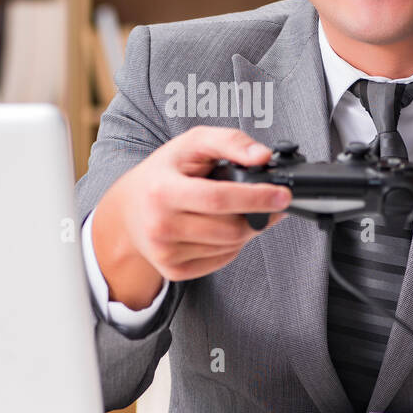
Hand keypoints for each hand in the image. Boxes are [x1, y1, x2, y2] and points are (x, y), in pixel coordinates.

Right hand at [92, 126, 291, 307]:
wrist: (129, 210)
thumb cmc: (164, 173)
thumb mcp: (191, 144)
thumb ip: (229, 141)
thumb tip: (262, 156)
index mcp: (162, 191)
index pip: (218, 199)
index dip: (255, 197)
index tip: (283, 195)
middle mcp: (160, 226)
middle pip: (230, 229)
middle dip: (259, 215)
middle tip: (272, 202)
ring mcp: (165, 253)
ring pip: (231, 246)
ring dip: (248, 229)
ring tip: (241, 210)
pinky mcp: (173, 271)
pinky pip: (222, 260)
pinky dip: (233, 244)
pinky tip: (222, 226)